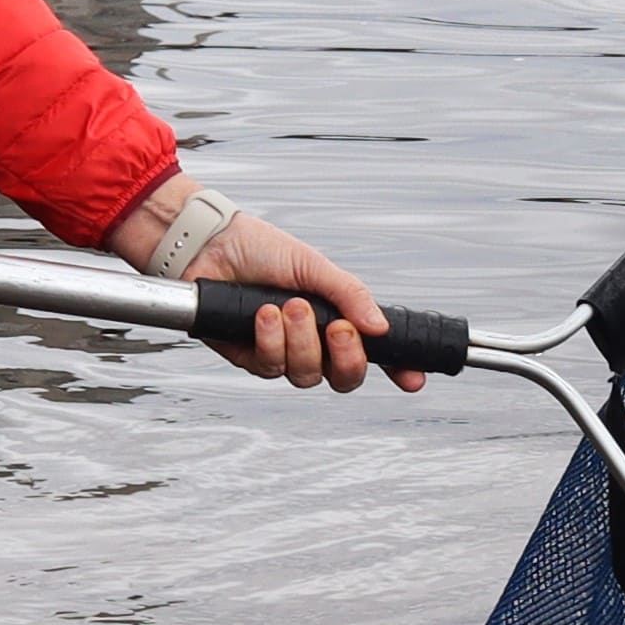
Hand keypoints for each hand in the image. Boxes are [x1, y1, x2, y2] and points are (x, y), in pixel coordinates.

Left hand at [114, 177, 421, 392]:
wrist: (210, 246)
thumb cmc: (261, 250)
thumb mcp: (315, 266)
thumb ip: (351, 295)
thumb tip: (380, 327)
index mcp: (335, 319)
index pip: (374, 353)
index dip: (398, 369)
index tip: (414, 377)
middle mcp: (312, 343)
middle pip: (344, 378)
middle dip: (346, 358)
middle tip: (338, 329)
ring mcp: (282, 354)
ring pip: (306, 376)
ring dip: (300, 342)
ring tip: (287, 306)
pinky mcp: (249, 359)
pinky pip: (270, 368)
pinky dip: (271, 341)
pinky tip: (263, 314)